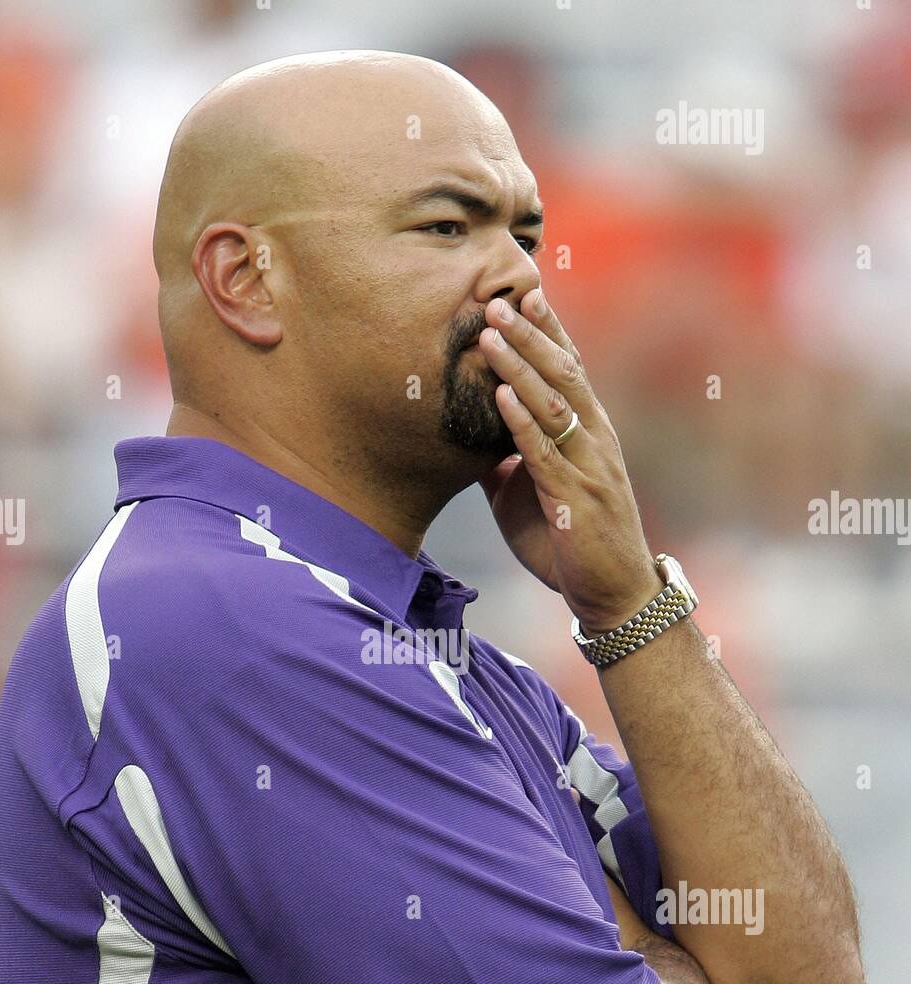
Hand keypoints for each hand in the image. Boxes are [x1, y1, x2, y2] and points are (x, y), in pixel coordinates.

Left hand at [477, 288, 660, 632]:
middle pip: (564, 372)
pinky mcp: (575, 499)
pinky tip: (501, 395)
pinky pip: (545, 451)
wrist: (611, 594)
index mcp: (589, 432)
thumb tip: (469, 431)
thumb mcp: (529, 490)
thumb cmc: (570, 541)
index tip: (522, 292)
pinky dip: (521, 421)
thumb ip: (507, 456)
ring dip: (522, 365)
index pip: (570, 370)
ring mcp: (588, 466)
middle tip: (499, 298)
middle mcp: (595, 439)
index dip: (548, 331)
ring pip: (555, 403)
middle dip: (531, 334)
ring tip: (493, 333)